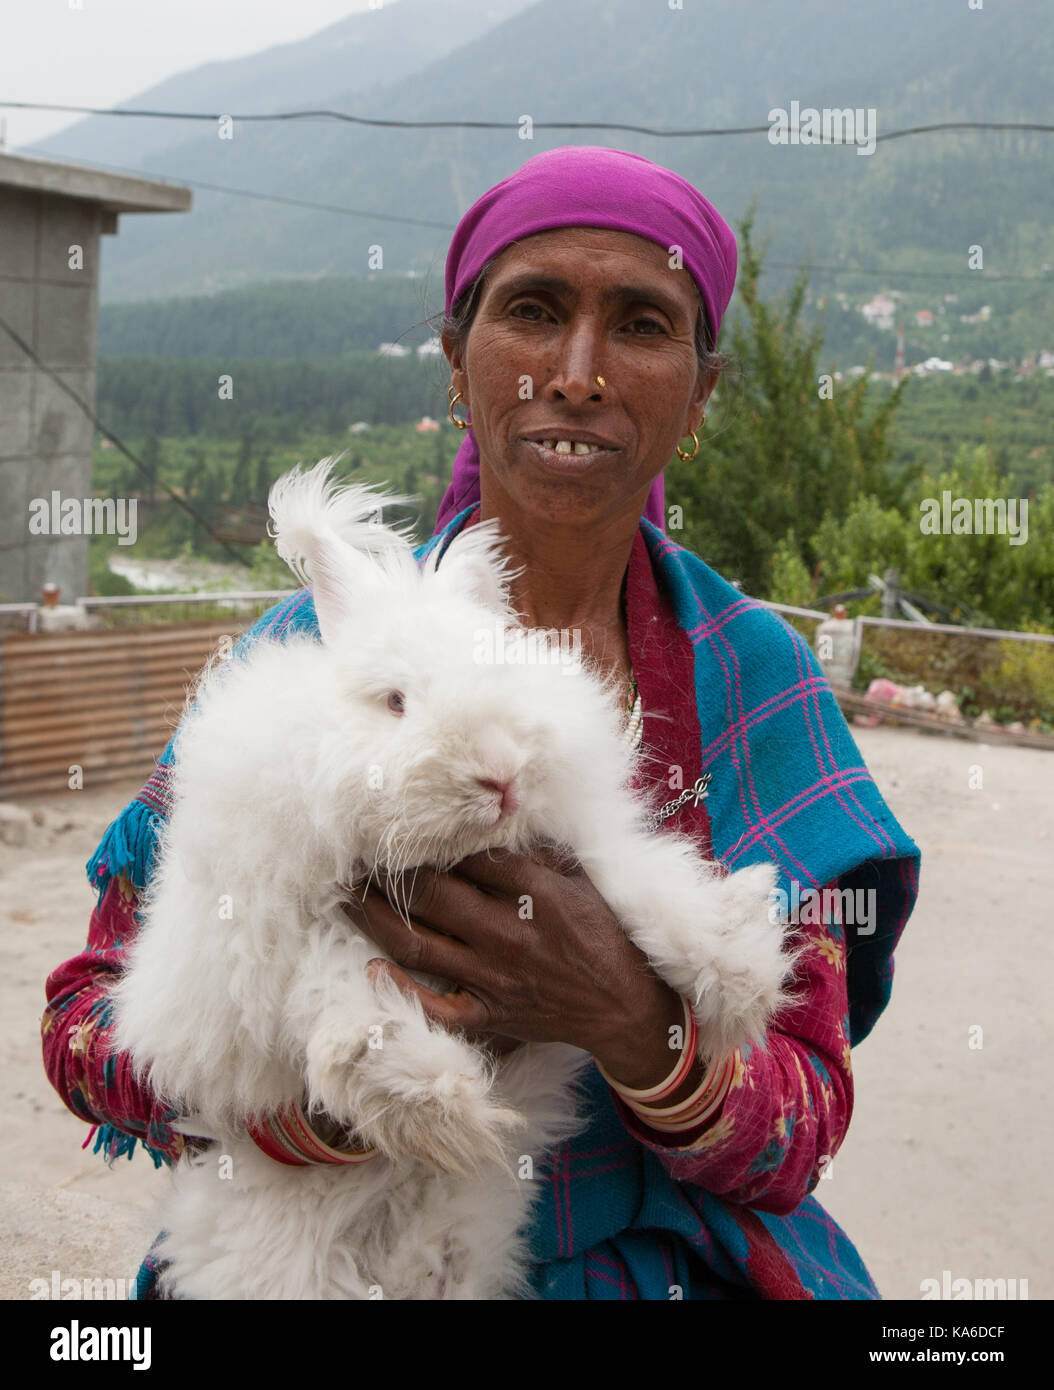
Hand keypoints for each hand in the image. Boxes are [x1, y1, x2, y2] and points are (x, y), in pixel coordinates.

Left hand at [339, 844, 684, 1086]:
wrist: (625, 1005)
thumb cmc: (603, 935)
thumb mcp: (580, 880)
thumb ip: (539, 851)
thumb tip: (501, 813)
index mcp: (533, 892)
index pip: (467, 857)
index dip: (430, 839)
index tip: (402, 824)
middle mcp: (507, 933)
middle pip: (432, 895)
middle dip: (390, 873)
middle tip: (358, 855)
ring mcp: (494, 977)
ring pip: (418, 945)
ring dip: (377, 920)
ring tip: (347, 898)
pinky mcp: (490, 1014)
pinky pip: (436, 1006)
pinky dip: (402, 991)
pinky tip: (374, 970)